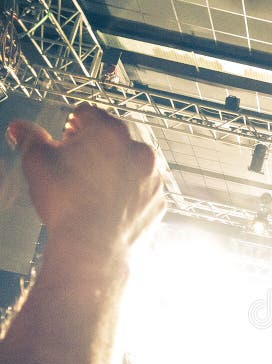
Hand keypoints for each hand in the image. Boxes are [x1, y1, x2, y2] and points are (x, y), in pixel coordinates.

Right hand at [9, 103, 162, 255]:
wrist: (95, 249)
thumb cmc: (68, 205)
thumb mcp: (37, 163)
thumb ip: (30, 138)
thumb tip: (20, 129)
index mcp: (111, 133)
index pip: (88, 114)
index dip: (71, 126)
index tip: (65, 139)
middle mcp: (140, 151)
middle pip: (114, 138)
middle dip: (94, 148)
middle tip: (75, 167)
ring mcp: (153, 178)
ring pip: (131, 164)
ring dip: (115, 169)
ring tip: (91, 189)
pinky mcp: (159, 202)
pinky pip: (141, 190)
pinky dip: (129, 193)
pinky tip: (109, 205)